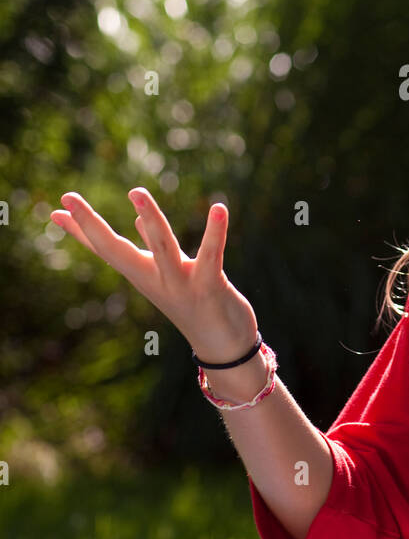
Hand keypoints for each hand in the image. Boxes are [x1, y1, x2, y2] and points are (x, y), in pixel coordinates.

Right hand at [50, 188, 258, 364]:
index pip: (104, 249)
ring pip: (162, 248)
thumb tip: (136, 218)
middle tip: (67, 196)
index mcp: (142, 273)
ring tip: (135, 190)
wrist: (223, 348)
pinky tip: (219, 207)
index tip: (56, 210)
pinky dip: (215, 232)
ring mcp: (180, 285)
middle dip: (91, 223)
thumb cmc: (196, 305)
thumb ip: (153, 246)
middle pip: (117, 250)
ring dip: (150, 218)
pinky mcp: (209, 287)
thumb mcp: (168, 274)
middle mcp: (154, 280)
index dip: (81, 230)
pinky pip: (211, 256)